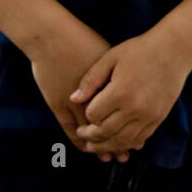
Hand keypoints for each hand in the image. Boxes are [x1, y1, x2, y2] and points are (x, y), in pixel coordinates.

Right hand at [28, 20, 124, 161]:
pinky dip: (76, 138)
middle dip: (118, 142)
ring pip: (90, 130)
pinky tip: (84, 147)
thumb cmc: (81, 41)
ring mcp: (73, 100)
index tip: (138, 141)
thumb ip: (118, 75)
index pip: (124, 114)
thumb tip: (133, 85)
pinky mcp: (57, 101)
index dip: (131, 129)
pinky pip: (68, 126)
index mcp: (110, 84)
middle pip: (110, 125)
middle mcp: (94, 95)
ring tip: (110, 156)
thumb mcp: (109, 56)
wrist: (53, 35)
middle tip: (126, 155)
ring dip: (100, 144)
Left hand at [70, 28, 191, 156]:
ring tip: (95, 146)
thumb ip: (91, 79)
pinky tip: (118, 141)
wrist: (174, 50)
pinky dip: (126, 143)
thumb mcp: (111, 58)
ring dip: (106, 146)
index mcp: (120, 91)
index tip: (83, 114)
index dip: (86, 116)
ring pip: (122, 141)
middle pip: (105, 132)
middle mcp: (135, 107)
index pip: (93, 115)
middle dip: (90, 136)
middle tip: (83, 136)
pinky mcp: (159, 118)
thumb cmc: (140, 50)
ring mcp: (149, 115)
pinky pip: (140, 138)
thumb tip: (73, 99)